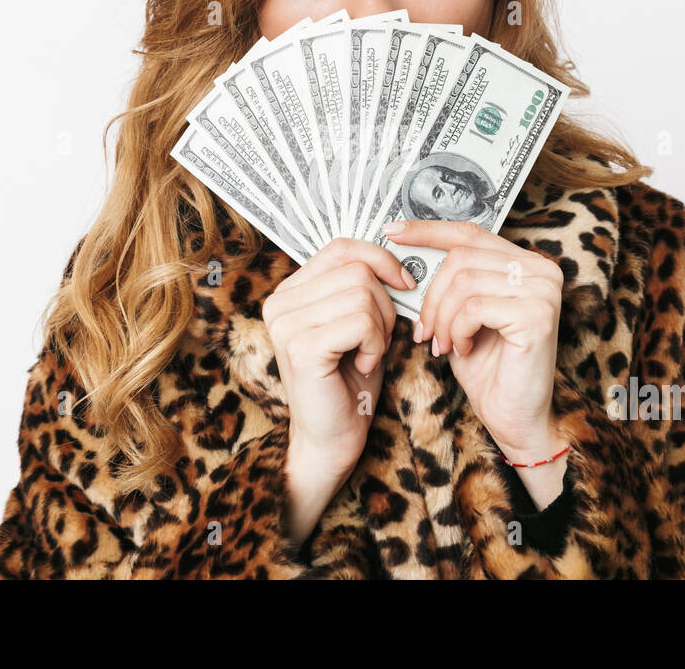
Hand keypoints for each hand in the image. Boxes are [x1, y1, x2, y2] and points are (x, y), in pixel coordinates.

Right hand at [262, 237, 415, 480]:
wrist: (334, 438)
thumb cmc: (350, 381)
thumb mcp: (360, 323)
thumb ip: (367, 286)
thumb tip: (404, 258)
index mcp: (291, 291)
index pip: (341, 247)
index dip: (381, 259)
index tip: (404, 283)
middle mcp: (280, 302)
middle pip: (357, 269)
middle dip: (385, 304)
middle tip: (378, 339)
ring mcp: (285, 324)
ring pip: (362, 294)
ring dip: (382, 327)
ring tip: (368, 353)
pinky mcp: (301, 347)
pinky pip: (361, 321)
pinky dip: (376, 344)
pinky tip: (365, 365)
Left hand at [383, 219, 566, 462]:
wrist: (514, 417)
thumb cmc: (488, 369)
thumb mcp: (460, 316)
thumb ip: (448, 282)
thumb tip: (404, 251)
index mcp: (524, 263)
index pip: (470, 232)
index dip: (429, 231)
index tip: (392, 232)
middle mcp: (541, 269)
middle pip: (461, 257)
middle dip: (432, 296)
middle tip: (426, 331)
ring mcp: (543, 290)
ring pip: (463, 282)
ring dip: (442, 318)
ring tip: (444, 344)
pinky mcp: (537, 314)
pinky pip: (474, 307)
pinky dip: (457, 330)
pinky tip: (463, 349)